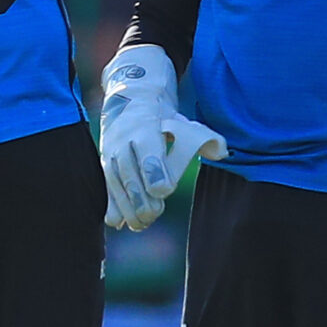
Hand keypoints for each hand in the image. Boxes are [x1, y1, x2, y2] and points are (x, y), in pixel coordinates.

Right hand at [99, 45, 227, 231]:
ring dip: (128, 207)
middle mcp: (123, 141)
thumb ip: (203, 137)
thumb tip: (221, 152)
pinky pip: (107, 189)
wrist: (130, 104)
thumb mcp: (183, 121)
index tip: (164, 190)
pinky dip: (112, 207)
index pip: (147, 150)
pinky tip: (121, 222)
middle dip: (141, 197)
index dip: (155, 171)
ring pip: (115, 183)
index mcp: (145, 128)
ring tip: (143, 223)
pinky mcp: (105, 167)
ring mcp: (110, 155)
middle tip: (155, 212)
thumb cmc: (164, 118)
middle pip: (129, 172)